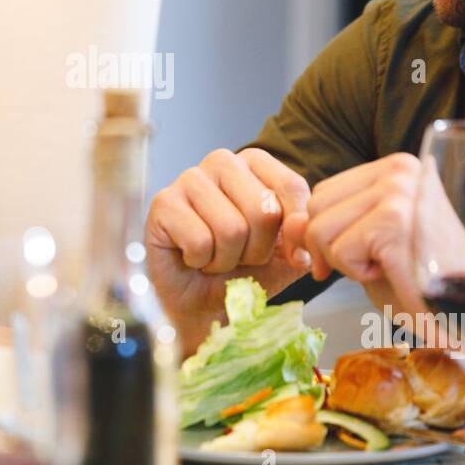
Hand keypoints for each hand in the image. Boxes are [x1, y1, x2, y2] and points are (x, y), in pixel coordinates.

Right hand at [145, 148, 312, 351]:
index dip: (295, 231)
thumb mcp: (287, 255)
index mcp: (256, 163)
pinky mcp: (163, 202)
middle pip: (263, 210)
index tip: (290, 256)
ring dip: (227, 260)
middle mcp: (222, 161)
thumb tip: (302, 225)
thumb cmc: (242, 270)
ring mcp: (189, 179)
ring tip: (215, 257)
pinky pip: (200, 241)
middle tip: (240, 257)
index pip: (291, 187)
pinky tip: (191, 257)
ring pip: (231, 228)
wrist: (200, 302)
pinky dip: (201, 262)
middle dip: (257, 250)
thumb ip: (301, 236)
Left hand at [303, 153, 426, 316]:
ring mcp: (398, 194)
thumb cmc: (426, 278)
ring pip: (321, 231)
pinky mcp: (394, 225)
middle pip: (316, 208)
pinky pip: (340, 253)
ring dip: (347, 263)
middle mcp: (399, 171)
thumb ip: (333, 225)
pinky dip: (360, 275)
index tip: (350, 258)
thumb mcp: (371, 241)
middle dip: (329, 249)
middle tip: (373, 266)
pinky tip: (395, 274)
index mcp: (397, 167)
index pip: (324, 192)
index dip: (323, 232)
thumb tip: (290, 223)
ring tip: (388, 266)